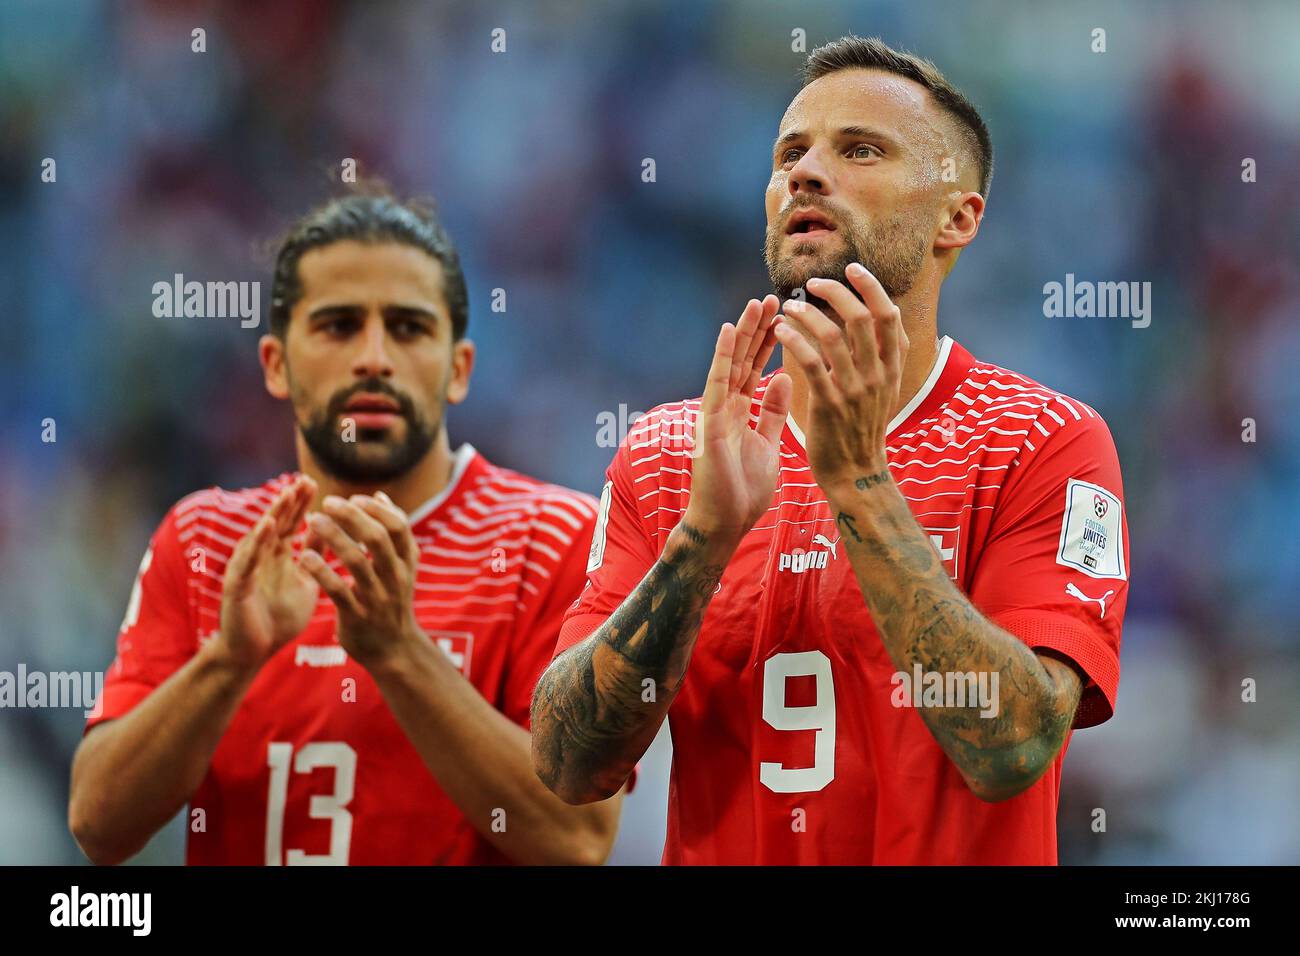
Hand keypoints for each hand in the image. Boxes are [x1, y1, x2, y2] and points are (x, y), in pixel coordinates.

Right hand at [216, 476, 318, 670]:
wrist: (253, 652)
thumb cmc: (277, 619)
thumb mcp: (306, 584)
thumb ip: (315, 560)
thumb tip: (332, 534)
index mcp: (277, 557)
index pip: (291, 524)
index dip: (301, 504)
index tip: (314, 482)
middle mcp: (259, 557)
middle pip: (277, 522)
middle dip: (290, 501)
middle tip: (304, 479)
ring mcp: (246, 569)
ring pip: (261, 536)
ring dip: (274, 514)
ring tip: (287, 494)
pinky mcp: (236, 585)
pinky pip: (248, 560)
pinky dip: (257, 542)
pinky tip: (268, 526)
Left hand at [300, 491, 420, 669]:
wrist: (394, 650)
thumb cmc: (391, 600)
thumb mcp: (400, 566)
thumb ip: (392, 533)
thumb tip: (380, 496)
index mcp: (407, 563)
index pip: (399, 526)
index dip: (376, 508)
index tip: (353, 498)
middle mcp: (395, 578)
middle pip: (377, 539)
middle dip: (352, 516)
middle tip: (327, 501)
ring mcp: (377, 598)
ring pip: (356, 561)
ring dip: (333, 537)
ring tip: (312, 520)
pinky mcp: (357, 616)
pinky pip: (338, 591)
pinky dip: (321, 571)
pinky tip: (304, 556)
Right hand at [681, 295, 789, 543]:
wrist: (724, 523)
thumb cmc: (743, 491)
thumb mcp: (768, 444)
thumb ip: (773, 412)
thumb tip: (785, 378)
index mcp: (740, 412)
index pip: (756, 368)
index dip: (770, 342)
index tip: (784, 316)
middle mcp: (725, 407)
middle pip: (743, 359)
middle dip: (759, 329)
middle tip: (774, 297)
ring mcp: (715, 412)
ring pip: (730, 364)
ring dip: (743, 332)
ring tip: (757, 303)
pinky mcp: (709, 422)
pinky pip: (716, 384)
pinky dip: (721, 357)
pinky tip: (729, 331)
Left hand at [774, 263, 908, 491]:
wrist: (856, 473)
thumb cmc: (862, 429)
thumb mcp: (884, 391)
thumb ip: (880, 357)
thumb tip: (875, 319)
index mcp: (893, 368)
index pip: (890, 315)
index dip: (873, 287)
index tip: (853, 269)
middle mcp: (879, 374)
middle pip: (864, 317)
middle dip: (838, 291)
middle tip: (814, 282)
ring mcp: (856, 389)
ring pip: (834, 335)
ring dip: (809, 313)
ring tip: (790, 306)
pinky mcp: (830, 403)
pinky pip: (812, 361)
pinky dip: (795, 339)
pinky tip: (781, 330)